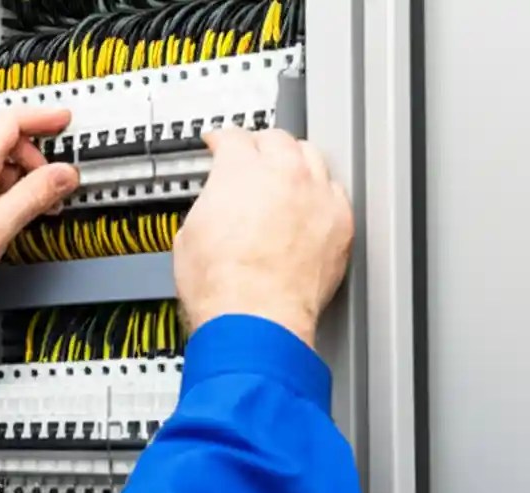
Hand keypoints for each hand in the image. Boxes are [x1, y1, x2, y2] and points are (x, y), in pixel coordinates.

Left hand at [0, 108, 79, 328]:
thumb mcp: (0, 228)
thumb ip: (36, 195)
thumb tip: (63, 174)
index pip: (10, 120)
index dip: (41, 117)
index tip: (61, 120)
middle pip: (0, 138)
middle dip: (31, 156)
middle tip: (52, 182)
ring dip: (14, 175)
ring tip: (28, 206)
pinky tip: (1, 214)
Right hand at [175, 128, 353, 347]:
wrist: (254, 318)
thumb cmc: (221, 286)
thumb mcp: (189, 234)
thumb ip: (208, 205)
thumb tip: (214, 207)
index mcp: (240, 172)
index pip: (232, 137)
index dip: (221, 139)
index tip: (220, 144)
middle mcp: (283, 175)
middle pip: (277, 138)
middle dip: (260, 144)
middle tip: (252, 154)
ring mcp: (316, 196)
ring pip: (313, 158)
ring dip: (295, 161)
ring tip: (286, 172)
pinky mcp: (340, 223)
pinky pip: (335, 192)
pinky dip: (321, 193)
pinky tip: (310, 203)